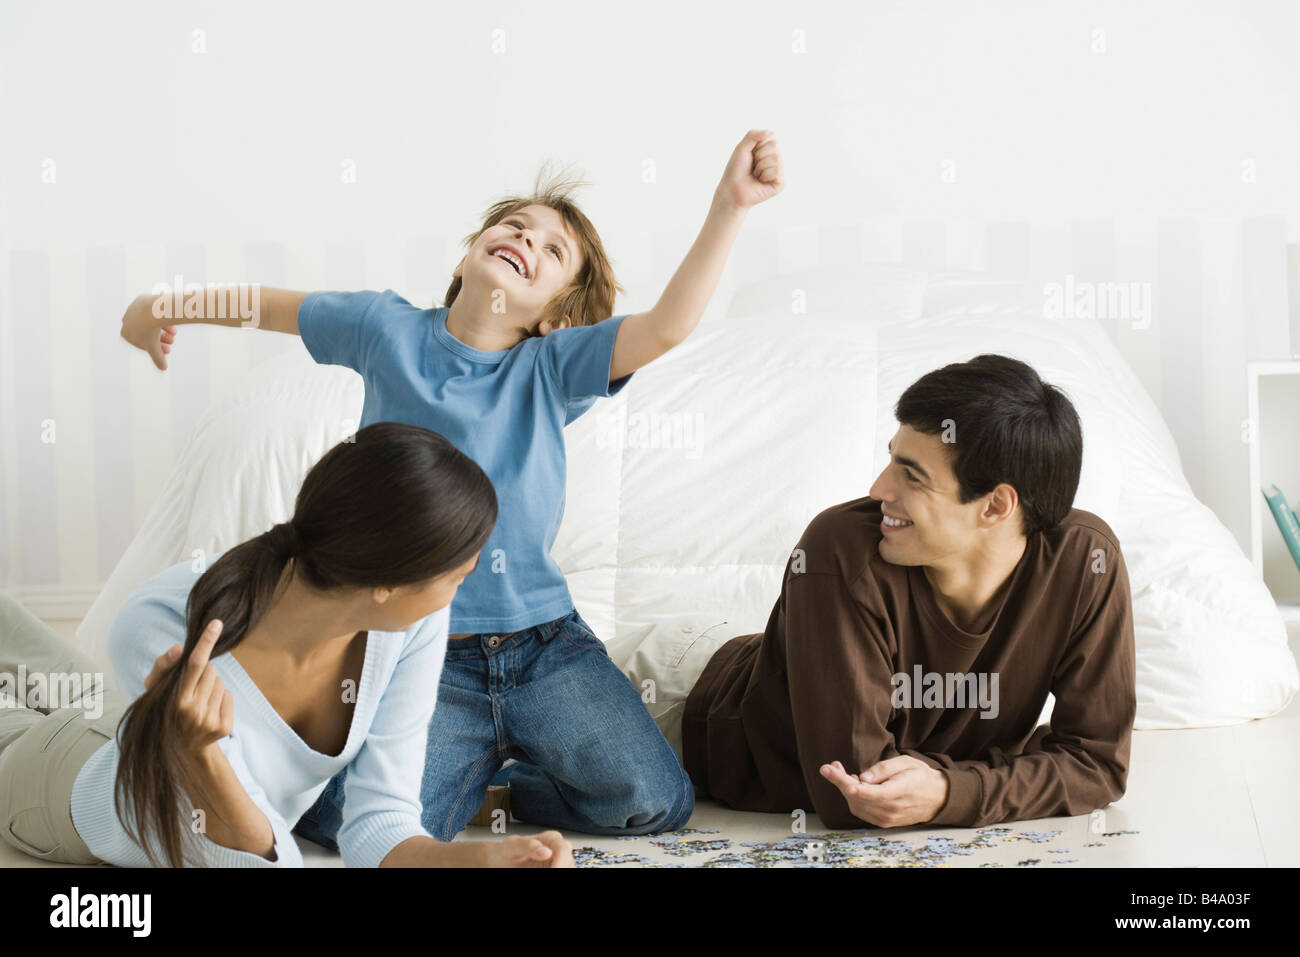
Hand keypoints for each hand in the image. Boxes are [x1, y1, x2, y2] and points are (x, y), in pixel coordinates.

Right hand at [120, 294, 175, 370]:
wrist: (150, 311)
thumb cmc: (150, 331)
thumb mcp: (154, 348)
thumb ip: (157, 358)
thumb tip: (163, 368)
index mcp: (125, 333)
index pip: (142, 343)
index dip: (155, 347)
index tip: (166, 350)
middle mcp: (126, 320)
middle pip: (147, 332)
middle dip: (161, 339)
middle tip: (172, 342)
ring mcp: (132, 309)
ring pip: (150, 321)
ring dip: (163, 329)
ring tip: (174, 333)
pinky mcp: (140, 300)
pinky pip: (152, 311)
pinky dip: (161, 317)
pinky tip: (171, 322)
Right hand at [150, 619, 233, 754]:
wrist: (180, 750)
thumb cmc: (165, 710)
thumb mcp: (155, 689)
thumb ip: (164, 666)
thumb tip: (180, 648)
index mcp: (175, 700)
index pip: (194, 664)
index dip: (205, 642)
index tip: (216, 624)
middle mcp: (193, 711)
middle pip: (212, 670)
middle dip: (204, 674)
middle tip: (192, 690)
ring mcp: (210, 721)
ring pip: (221, 682)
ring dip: (212, 686)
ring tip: (198, 701)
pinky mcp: (224, 728)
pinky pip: (229, 695)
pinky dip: (221, 698)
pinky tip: (208, 710)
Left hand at [484, 830, 574, 867]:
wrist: (499, 863)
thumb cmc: (506, 852)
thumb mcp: (511, 846)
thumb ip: (526, 845)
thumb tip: (546, 851)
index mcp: (550, 838)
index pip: (563, 849)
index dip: (560, 863)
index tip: (553, 871)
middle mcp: (557, 850)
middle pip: (569, 862)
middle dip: (560, 869)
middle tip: (544, 877)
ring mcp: (557, 862)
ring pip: (568, 868)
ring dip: (558, 873)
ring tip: (536, 873)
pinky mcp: (554, 869)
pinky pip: (561, 872)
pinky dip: (555, 876)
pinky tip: (543, 875)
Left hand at [713, 129, 783, 212]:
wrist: (732, 189)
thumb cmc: (736, 170)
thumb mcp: (742, 147)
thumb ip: (753, 134)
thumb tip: (770, 132)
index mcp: (769, 150)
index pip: (772, 136)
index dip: (758, 144)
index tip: (751, 154)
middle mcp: (776, 159)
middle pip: (775, 146)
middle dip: (759, 155)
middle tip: (752, 167)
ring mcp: (779, 172)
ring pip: (776, 158)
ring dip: (760, 167)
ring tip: (755, 175)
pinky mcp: (780, 184)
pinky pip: (776, 171)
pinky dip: (764, 175)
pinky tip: (760, 182)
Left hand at [820, 756, 948, 827]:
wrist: (937, 798)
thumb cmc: (920, 776)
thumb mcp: (906, 762)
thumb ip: (884, 769)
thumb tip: (863, 778)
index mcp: (900, 792)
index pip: (869, 791)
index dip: (847, 783)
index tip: (831, 772)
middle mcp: (892, 809)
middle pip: (858, 799)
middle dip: (840, 782)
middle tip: (830, 767)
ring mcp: (888, 818)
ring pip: (857, 806)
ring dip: (844, 790)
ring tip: (840, 772)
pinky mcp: (884, 822)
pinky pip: (862, 811)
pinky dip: (853, 799)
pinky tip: (853, 785)